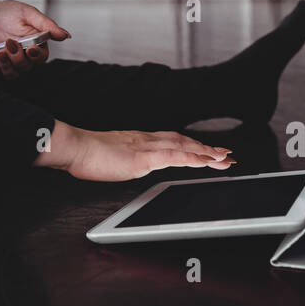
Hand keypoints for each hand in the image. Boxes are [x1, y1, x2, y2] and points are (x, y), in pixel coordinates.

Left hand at [0, 0, 68, 80]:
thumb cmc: (7, 12)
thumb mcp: (27, 13)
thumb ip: (46, 25)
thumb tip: (65, 34)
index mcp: (35, 43)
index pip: (41, 57)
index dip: (37, 56)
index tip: (30, 49)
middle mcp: (23, 55)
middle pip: (27, 67)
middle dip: (18, 57)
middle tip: (9, 43)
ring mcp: (10, 61)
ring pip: (14, 74)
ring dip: (7, 65)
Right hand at [34, 120, 235, 180]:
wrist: (77, 147)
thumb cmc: (89, 154)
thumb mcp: (116, 157)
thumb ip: (130, 160)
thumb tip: (136, 165)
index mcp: (142, 140)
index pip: (174, 141)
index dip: (193, 145)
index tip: (208, 150)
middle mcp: (148, 139)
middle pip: (184, 142)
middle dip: (207, 149)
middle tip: (227, 155)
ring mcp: (147, 146)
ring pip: (184, 146)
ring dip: (206, 152)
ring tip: (224, 158)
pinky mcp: (143, 156)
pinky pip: (174, 156)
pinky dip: (192, 158)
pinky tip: (205, 162)